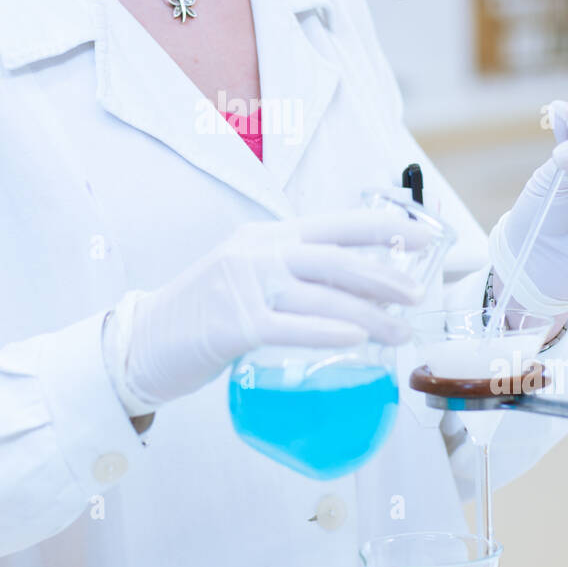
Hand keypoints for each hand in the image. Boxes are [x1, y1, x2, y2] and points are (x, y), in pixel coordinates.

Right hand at [104, 208, 431, 404]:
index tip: (427, 239)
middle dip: (384, 275)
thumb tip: (355, 288)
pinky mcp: (231, 324)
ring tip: (399, 332)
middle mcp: (257, 252)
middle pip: (334, 257)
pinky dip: (325, 329)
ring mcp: (242, 285)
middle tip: (418, 296)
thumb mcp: (246, 276)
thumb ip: (289, 273)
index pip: (335, 224)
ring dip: (368, 313)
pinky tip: (355, 338)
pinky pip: (288, 325)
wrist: (140, 341)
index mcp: (266, 237)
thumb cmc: (201, 316)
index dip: (383, 230)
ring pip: (319, 293)